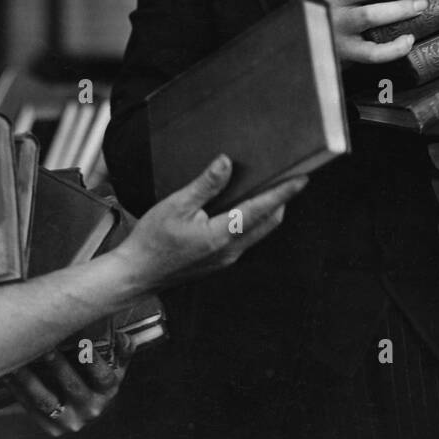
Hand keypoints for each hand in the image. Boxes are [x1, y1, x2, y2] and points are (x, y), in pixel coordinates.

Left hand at [9, 335, 131, 436]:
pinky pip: (32, 409)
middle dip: (58, 366)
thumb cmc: (99, 379)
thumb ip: (121, 349)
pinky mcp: (52, 427)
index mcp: (108, 391)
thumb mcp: (116, 365)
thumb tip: (123, 336)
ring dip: (31, 381)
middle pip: (73, 386)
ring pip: (47, 401)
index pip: (102, 376)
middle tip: (45, 347)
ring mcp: (71, 420)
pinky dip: (19, 391)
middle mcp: (91, 409)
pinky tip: (10, 376)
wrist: (89, 410)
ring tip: (18, 364)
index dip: (93, 361)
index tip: (82, 343)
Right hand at [113, 154, 307, 291]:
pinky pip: (245, 238)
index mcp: (221, 235)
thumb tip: (226, 164)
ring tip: (269, 187)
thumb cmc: (151, 242)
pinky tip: (243, 206)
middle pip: (268, 222)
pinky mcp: (220, 260)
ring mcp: (227, 258)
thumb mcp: (176, 205)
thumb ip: (205, 185)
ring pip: (258, 231)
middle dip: (281, 200)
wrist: (136, 275)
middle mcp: (230, 250)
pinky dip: (252, 220)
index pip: (261, 209)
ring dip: (267, 210)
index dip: (283, 192)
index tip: (301, 179)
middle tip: (288, 177)